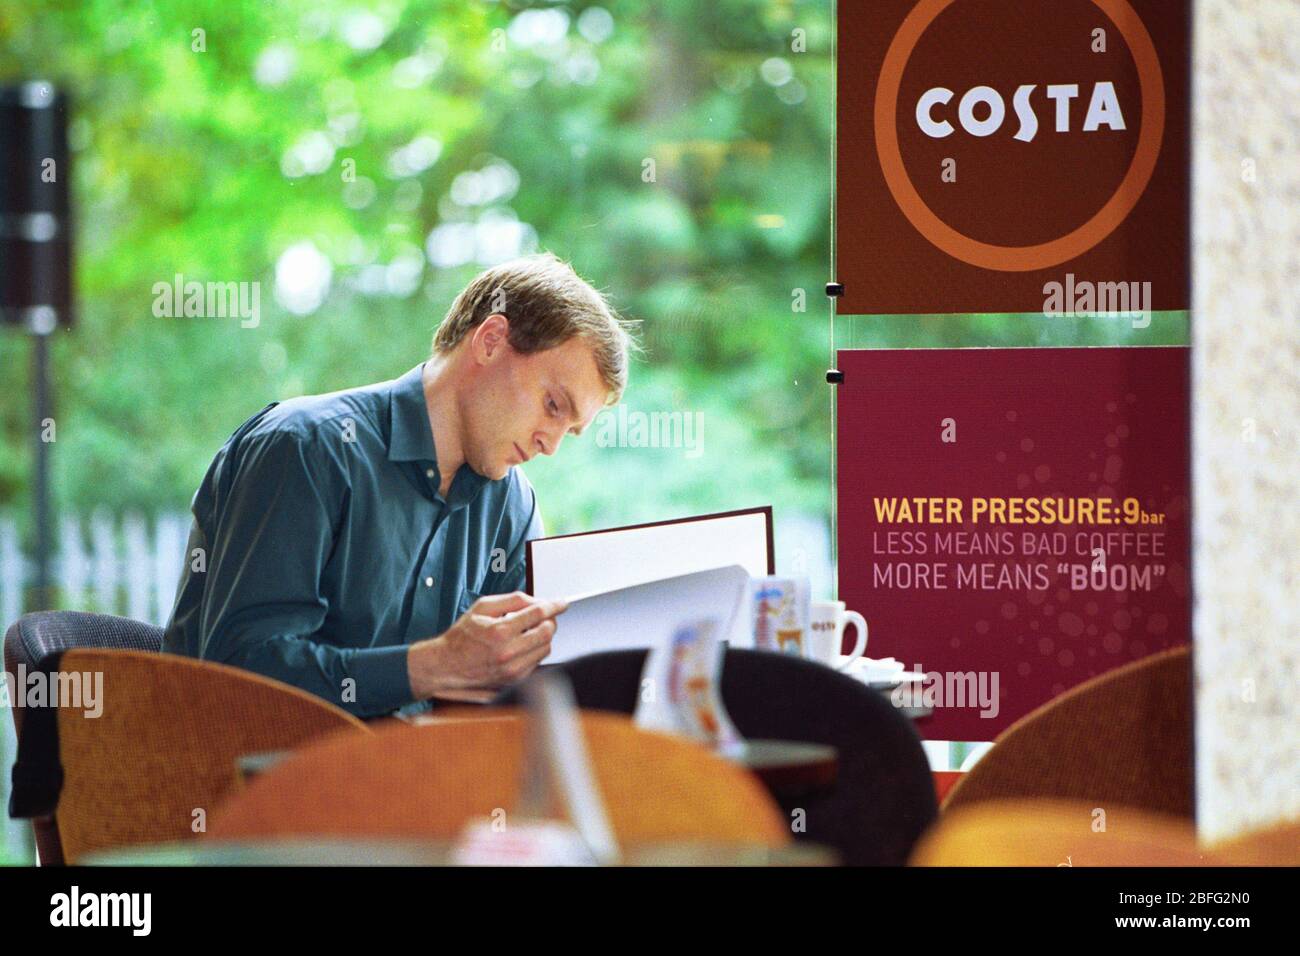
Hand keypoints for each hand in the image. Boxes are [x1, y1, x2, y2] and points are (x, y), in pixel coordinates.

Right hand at [407, 591, 567, 700]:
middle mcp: (508, 653)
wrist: (447, 665)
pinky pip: (537, 661)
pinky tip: (522, 645)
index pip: (538, 614)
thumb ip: (512, 600)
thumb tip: (537, 601)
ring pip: (546, 648)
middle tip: (543, 616)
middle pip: (547, 632)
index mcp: (500, 632)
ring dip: (543, 636)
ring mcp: (513, 669)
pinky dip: (535, 650)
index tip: (562, 603)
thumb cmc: (463, 636)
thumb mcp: (482, 608)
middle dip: (549, 620)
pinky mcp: (515, 680)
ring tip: (528, 630)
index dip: (554, 605)